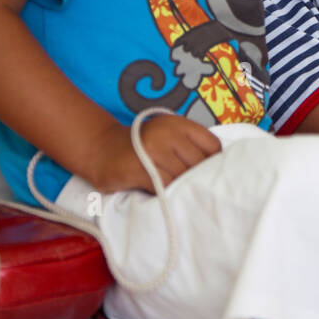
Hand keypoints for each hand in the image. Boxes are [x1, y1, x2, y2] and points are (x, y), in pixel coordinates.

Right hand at [92, 114, 221, 193]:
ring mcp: (153, 150)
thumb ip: (190, 146)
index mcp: (179, 123)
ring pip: (183, 177)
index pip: (212, 147)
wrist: (101, 149)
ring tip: (180, 193)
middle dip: (197, 179)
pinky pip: (166, 186)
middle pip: (199, 165)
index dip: (213, 164)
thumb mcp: (168, 135)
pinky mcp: (140, 169)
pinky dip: (168, 194)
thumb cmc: (141, 146)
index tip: (207, 175)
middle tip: (193, 189)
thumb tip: (217, 169)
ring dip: (183, 189)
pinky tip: (165, 195)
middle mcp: (168, 133)